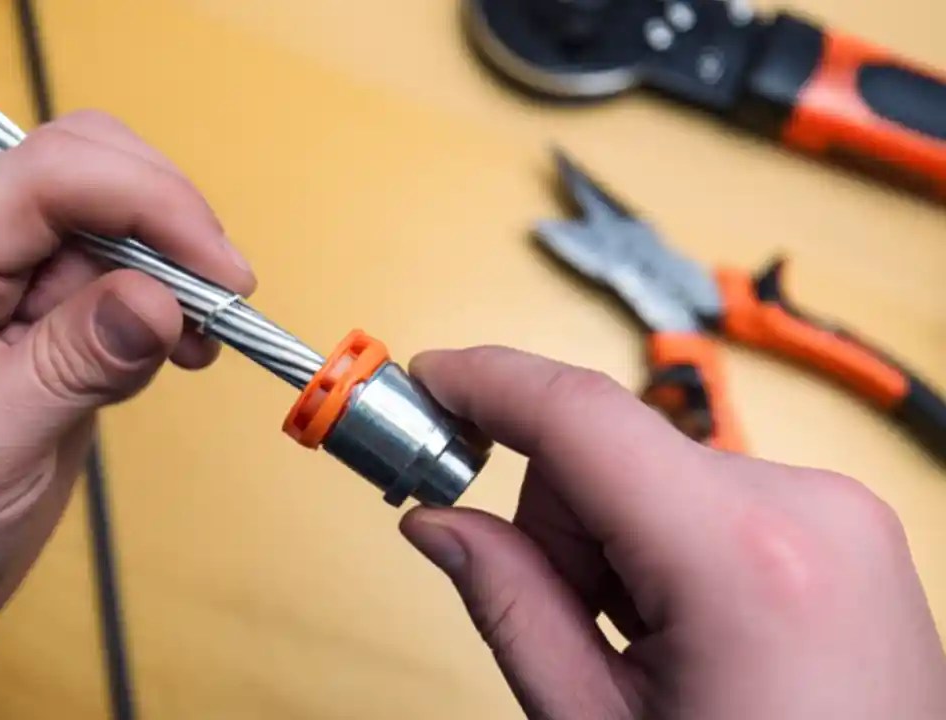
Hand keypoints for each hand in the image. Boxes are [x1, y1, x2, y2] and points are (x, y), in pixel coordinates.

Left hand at [0, 111, 255, 635]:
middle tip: (222, 299)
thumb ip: (66, 368)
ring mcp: (10, 282)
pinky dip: (167, 305)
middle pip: (87, 169)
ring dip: (176, 267)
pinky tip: (179, 354)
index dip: (145, 200)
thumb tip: (158, 299)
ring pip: (117, 219)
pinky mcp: (49, 319)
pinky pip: (125, 276)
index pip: (48, 175)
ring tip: (197, 345)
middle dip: (166, 218)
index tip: (217, 271)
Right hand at [401, 347, 945, 718]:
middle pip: (611, 452)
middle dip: (560, 523)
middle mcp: (810, 509)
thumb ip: (510, 606)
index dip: (486, 384)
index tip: (428, 381)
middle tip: (567, 622)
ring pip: (656, 473)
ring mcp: (840, 516)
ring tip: (645, 647)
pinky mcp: (847, 531)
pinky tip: (687, 631)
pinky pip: (711, 496)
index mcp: (743, 558)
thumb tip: (437, 523)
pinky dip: (668, 547)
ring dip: (616, 541)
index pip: (581, 416)